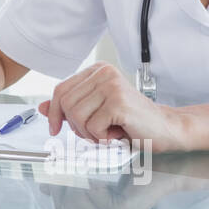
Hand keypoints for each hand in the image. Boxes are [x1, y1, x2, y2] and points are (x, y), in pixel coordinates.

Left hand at [40, 62, 187, 152]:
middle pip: (65, 103)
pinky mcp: (119, 102)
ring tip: (109, 132)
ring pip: (76, 116)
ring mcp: (111, 86)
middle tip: (95, 132)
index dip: (53, 112)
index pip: (60, 89)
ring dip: (89, 133)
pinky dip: (102, 138)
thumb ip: (70, 108)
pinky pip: (93, 127)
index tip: (55, 128)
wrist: (167, 129)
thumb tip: (41, 107)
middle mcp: (104, 73)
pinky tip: (118, 134)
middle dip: (75, 126)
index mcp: (97, 70)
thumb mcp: (95, 112)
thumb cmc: (132, 122)